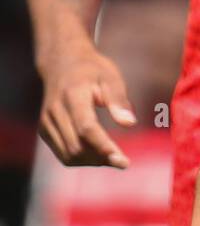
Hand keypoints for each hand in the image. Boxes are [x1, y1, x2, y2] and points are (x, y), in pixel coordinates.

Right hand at [38, 47, 134, 167]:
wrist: (61, 64)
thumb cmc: (92, 70)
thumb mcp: (110, 76)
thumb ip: (119, 100)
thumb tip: (130, 123)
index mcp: (72, 94)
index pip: (86, 127)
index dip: (104, 146)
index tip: (123, 161)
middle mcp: (55, 111)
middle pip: (76, 146)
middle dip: (101, 158)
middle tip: (123, 161)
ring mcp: (46, 122)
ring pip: (68, 155)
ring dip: (92, 162)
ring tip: (112, 158)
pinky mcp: (44, 130)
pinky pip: (63, 154)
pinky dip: (81, 159)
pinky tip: (98, 155)